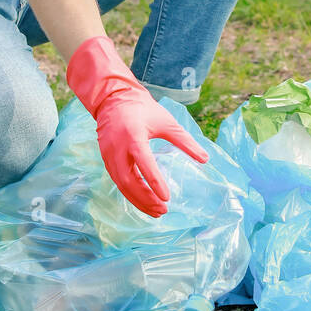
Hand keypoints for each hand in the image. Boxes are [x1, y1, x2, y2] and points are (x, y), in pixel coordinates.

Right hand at [66, 35, 207, 216]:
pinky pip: (117, 181)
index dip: (155, 182)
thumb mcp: (166, 122)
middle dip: (146, 198)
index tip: (167, 198)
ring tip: (156, 211)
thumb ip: (185, 141)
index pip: (144, 163)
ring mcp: (109, 155)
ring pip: (121, 185)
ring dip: (138, 200)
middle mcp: (118, 148)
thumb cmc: (143, 109)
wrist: (113, 99)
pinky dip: (130, 194)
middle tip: (163, 210)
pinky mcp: (105, 159)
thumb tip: (205, 159)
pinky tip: (143, 201)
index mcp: (133, 136)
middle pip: (129, 181)